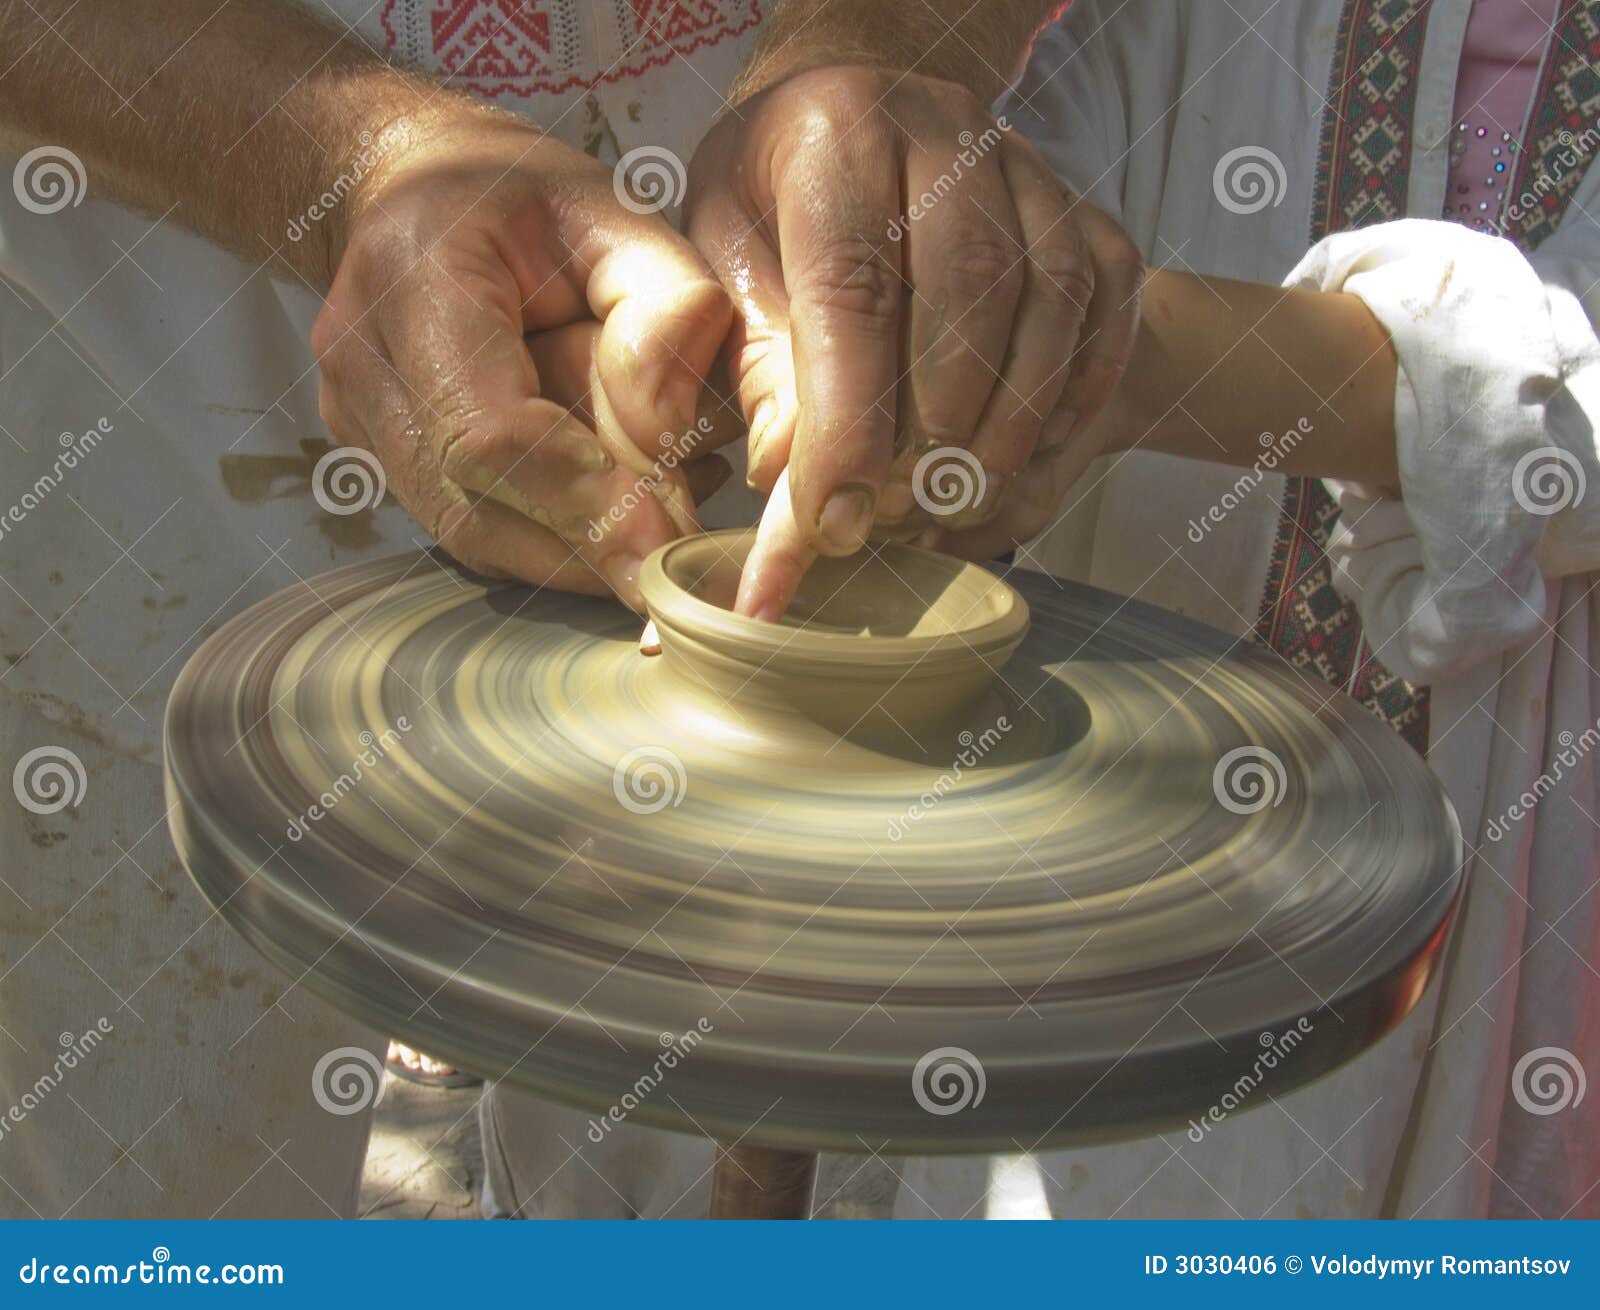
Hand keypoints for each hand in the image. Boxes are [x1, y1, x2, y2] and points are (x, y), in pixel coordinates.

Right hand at [311, 108, 731, 609]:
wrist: (418, 194)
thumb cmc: (527, 203)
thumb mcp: (620, 216)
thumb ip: (664, 310)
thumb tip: (673, 432)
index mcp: (412, 282)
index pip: (487, 431)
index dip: (581, 498)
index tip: (668, 540)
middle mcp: (364, 367)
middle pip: (480, 507)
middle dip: (594, 539)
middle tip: (686, 541)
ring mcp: (359, 426)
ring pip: (480, 539)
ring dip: (579, 548)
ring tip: (657, 506)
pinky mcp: (379, 466)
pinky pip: (477, 533)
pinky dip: (554, 538)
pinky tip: (611, 504)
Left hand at [683, 65, 1141, 616]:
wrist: (851, 123)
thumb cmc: (773, 207)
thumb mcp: (728, 267)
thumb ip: (755, 362)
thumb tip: (788, 467)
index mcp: (834, 135)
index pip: (851, 289)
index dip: (847, 417)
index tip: (836, 517)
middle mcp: (941, 126)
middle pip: (970, 283)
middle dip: (942, 418)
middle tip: (908, 505)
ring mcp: (1024, 160)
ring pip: (1050, 293)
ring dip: (1016, 412)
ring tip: (966, 491)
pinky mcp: (1079, 198)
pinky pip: (1106, 293)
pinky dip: (1080, 380)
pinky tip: (1038, 442)